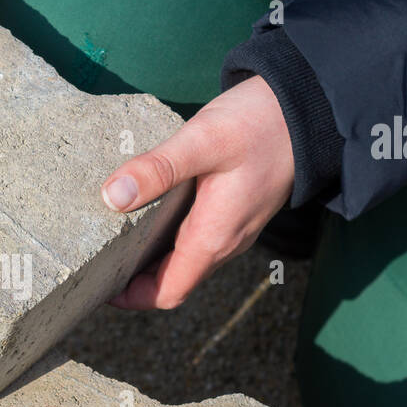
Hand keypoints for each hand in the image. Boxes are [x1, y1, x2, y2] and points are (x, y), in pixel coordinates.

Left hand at [101, 75, 294, 308]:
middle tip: (96, 261)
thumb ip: (158, 169)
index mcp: (214, 236)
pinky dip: (169, 238)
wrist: (310, 108)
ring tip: (113, 239)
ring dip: (152, 259)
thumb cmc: (259, 124)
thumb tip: (111, 197)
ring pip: (187, 261)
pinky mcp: (237, 210)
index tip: (98, 285)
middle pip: (174, 281)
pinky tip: (147, 212)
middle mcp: (226, 242)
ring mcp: (235, 228)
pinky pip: (199, 239)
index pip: (168, 292)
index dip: (132, 297)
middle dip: (135, 280)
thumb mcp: (202, 141)